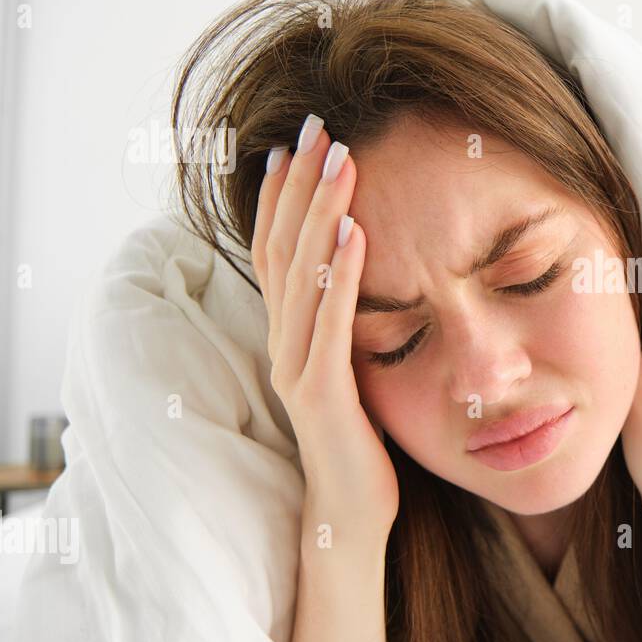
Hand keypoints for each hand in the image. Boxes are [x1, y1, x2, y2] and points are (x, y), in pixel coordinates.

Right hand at [252, 116, 398, 544]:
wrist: (350, 515)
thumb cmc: (360, 443)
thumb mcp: (351, 370)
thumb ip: (346, 326)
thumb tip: (364, 275)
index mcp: (290, 336)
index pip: (277, 252)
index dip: (281, 197)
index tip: (296, 144)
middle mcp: (283, 345)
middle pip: (283, 249)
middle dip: (301, 186)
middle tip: (319, 126)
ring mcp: (296, 369)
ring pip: (301, 277)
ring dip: (318, 213)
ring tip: (340, 159)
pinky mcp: (320, 396)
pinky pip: (330, 324)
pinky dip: (340, 274)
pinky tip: (356, 230)